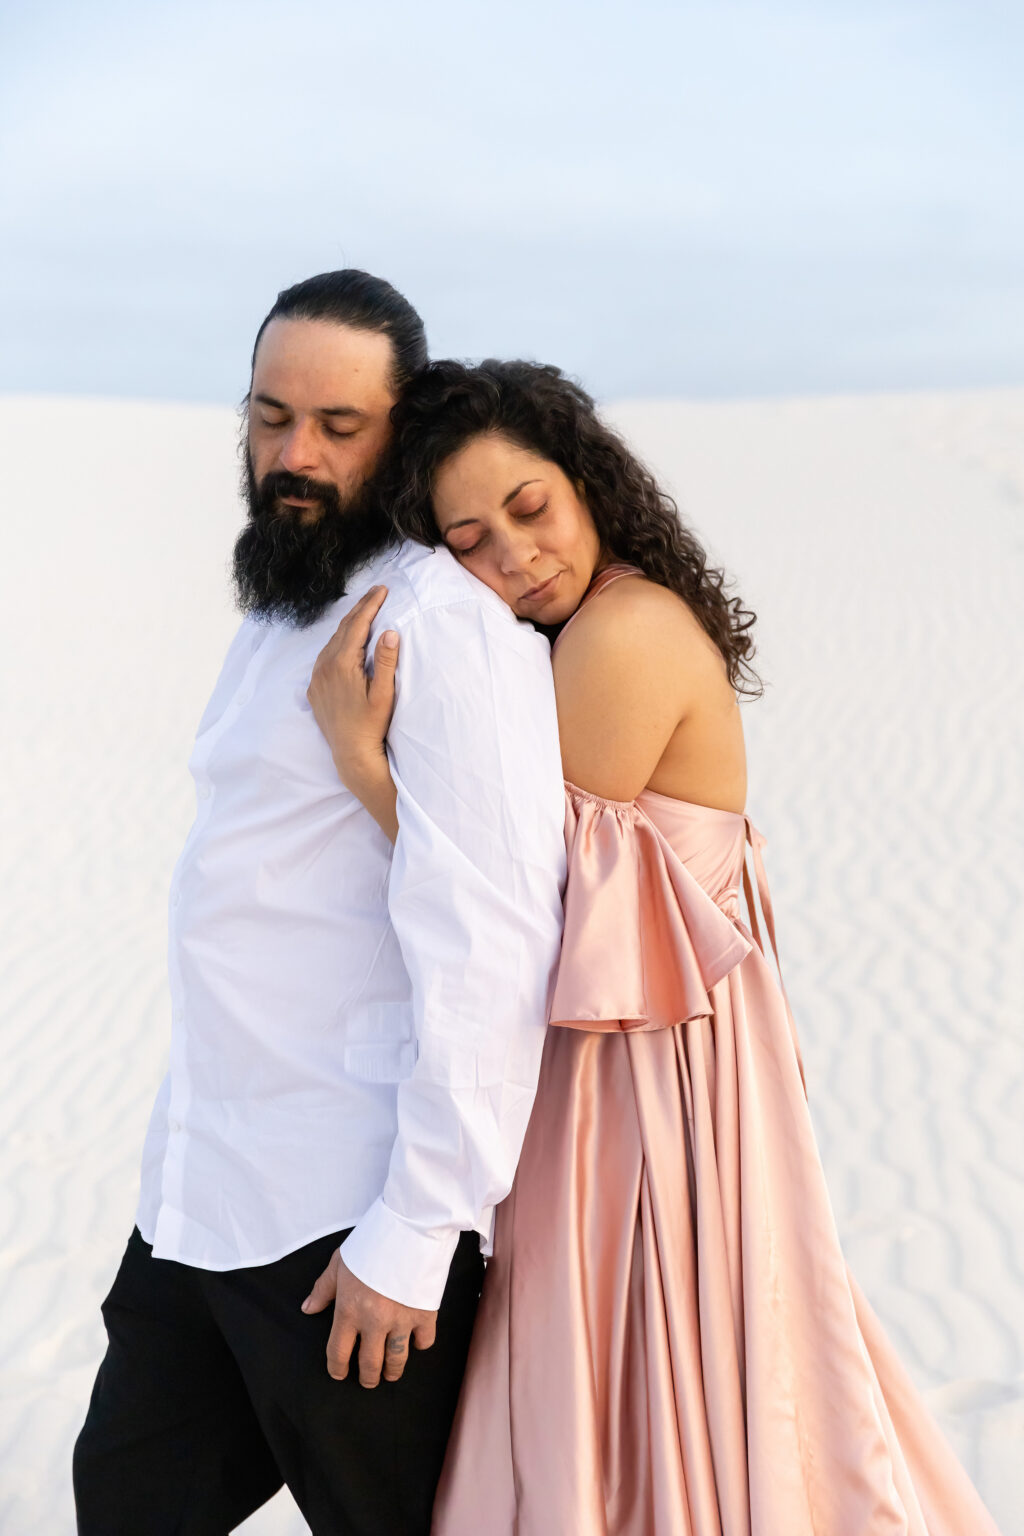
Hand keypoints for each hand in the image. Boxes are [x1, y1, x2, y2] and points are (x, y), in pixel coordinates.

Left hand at [301, 1249, 437, 1386]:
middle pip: (369, 1365)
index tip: (339, 1373)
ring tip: (390, 1373)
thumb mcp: (340, 1263)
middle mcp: (374, 1322)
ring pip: (396, 1361)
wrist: (409, 1228)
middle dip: (367, 1378)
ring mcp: (401, 1321)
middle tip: (368, 1380)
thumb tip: (308, 1309)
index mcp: (348, 1311)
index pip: (338, 1353)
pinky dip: (419, 1345)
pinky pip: (424, 1342)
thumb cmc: (370, 1244)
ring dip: (392, 1371)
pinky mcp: (425, 1314)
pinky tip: (415, 1343)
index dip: (337, 1369)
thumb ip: (323, 1289)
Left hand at [307, 585, 398, 792]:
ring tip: (363, 612)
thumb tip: (389, 632)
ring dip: (349, 625)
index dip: (370, 604)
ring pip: (332, 642)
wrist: (350, 753)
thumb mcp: (383, 694)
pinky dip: (337, 643)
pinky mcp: (314, 688)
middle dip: (360, 609)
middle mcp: (324, 667)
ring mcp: (316, 678)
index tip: (382, 589)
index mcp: (341, 664)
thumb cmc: (371, 725)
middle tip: (376, 592)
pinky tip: (345, 642)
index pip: (357, 625)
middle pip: (343, 629)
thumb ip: (385, 662)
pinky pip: (324, 657)